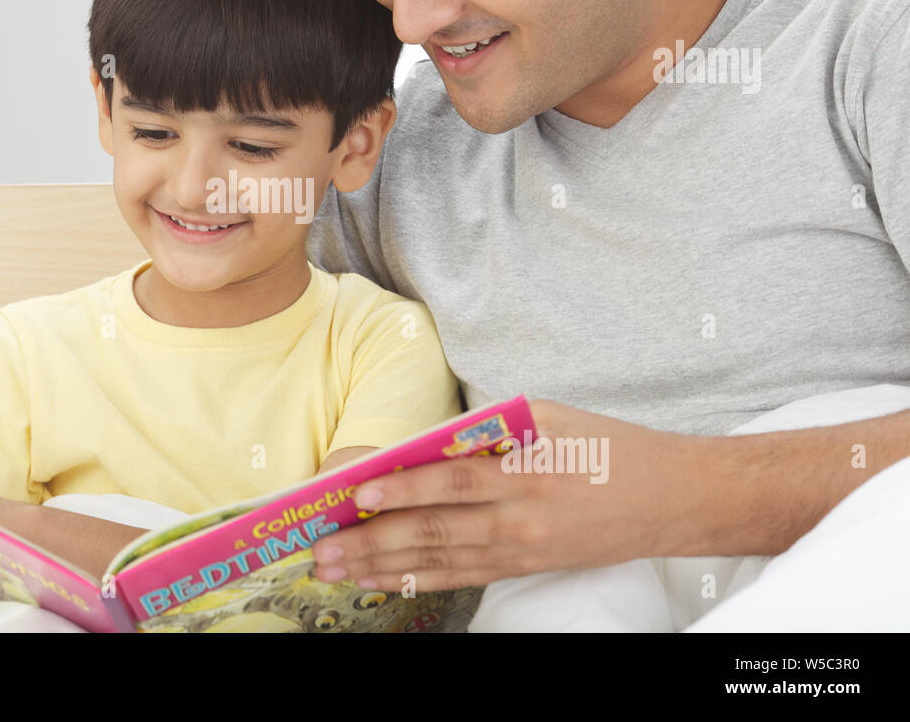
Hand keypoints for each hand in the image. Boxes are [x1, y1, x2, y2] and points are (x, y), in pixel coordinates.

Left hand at [309, 399, 711, 592]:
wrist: (674, 498)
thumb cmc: (610, 447)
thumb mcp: (553, 417)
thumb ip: (490, 428)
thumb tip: (425, 441)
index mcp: (531, 472)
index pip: (457, 482)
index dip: (407, 488)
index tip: (361, 492)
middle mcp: (524, 519)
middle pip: (437, 532)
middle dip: (374, 542)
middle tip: (323, 549)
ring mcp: (524, 550)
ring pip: (442, 561)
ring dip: (383, 567)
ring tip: (336, 570)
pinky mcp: (526, 566)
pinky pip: (463, 577)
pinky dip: (418, 579)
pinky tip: (383, 580)